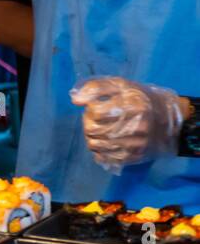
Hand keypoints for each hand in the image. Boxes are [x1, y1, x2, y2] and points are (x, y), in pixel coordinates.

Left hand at [70, 76, 186, 170]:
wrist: (168, 119)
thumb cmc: (139, 99)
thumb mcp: (120, 85)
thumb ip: (96, 88)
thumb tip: (75, 100)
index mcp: (133, 105)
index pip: (96, 112)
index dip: (90, 109)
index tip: (96, 107)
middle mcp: (136, 126)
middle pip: (92, 129)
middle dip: (88, 123)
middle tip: (95, 120)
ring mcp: (136, 144)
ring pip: (95, 145)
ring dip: (91, 137)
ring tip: (99, 130)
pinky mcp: (135, 156)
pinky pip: (105, 157)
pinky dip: (99, 150)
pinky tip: (104, 142)